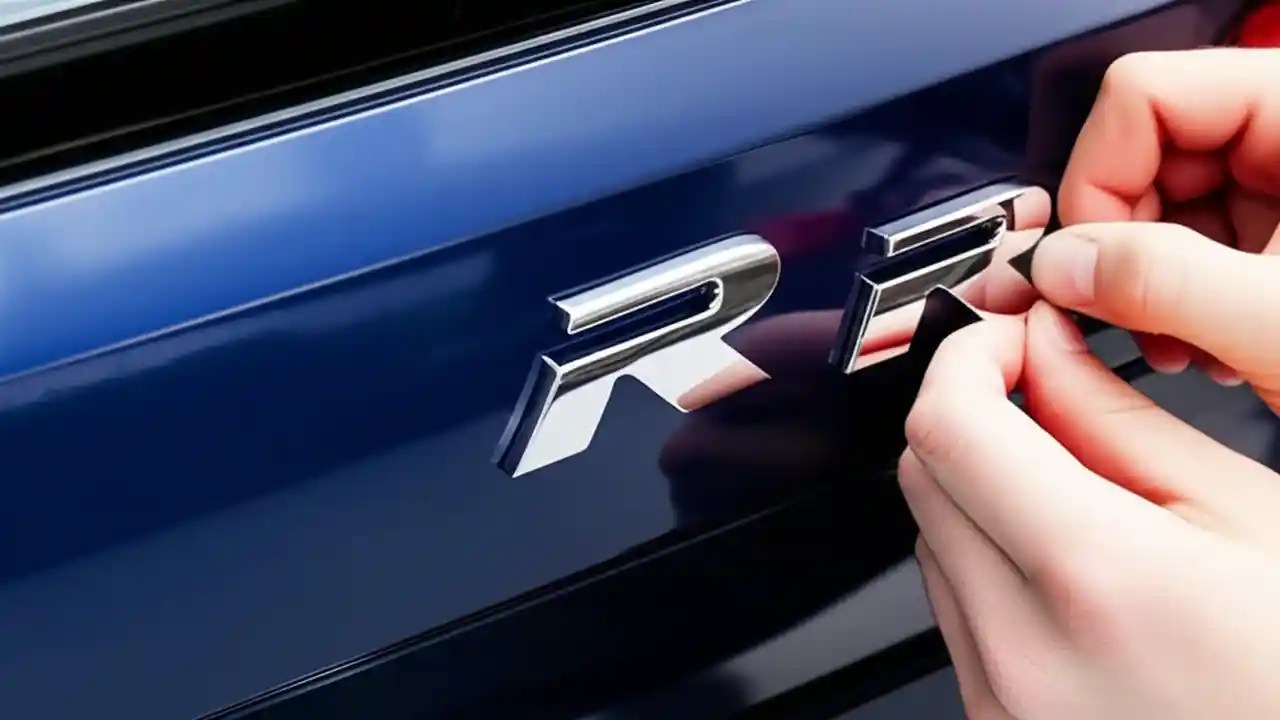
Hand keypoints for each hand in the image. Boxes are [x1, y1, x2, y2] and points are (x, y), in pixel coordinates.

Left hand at [902, 303, 1279, 719]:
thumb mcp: (1247, 512)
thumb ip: (1117, 419)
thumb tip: (1042, 350)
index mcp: (1095, 579)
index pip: (949, 428)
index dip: (967, 358)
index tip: (1007, 339)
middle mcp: (1024, 652)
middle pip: (924, 478)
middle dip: (972, 415)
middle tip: (1046, 399)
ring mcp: (999, 700)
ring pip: (931, 541)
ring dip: (980, 495)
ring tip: (1084, 506)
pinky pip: (953, 610)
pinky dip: (990, 565)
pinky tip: (1073, 573)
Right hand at [1042, 48, 1279, 399]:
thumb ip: (1161, 282)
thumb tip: (1061, 264)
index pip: (1142, 97)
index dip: (1097, 180)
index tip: (1086, 259)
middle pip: (1143, 153)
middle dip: (1121, 244)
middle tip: (1125, 316)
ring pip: (1162, 202)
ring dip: (1147, 281)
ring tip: (1179, 344)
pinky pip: (1196, 239)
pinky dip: (1180, 295)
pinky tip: (1204, 342)